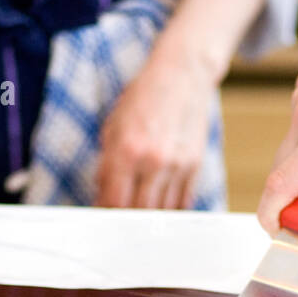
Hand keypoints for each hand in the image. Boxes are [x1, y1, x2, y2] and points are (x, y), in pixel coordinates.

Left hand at [96, 48, 212, 209]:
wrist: (182, 75)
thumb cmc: (143, 98)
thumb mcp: (113, 127)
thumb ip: (107, 165)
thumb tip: (102, 197)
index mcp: (127, 150)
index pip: (114, 202)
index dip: (107, 216)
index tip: (104, 219)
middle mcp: (153, 161)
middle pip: (139, 213)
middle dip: (128, 220)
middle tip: (121, 221)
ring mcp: (177, 165)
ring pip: (162, 212)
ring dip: (149, 218)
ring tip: (140, 214)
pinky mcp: (194, 166)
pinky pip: (182, 203)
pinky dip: (169, 210)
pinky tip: (160, 206)